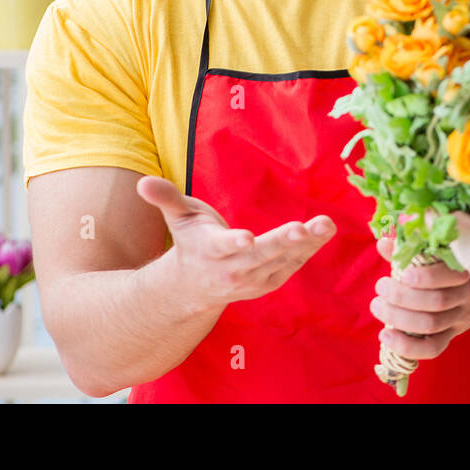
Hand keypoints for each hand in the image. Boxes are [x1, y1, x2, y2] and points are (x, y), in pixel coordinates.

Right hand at [136, 175, 334, 309]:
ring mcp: (254, 279)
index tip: (246, 238)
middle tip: (303, 227)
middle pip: (261, 255)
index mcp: (210, 251)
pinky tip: (324, 231)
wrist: (195, 287)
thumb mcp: (177, 218)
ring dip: (307, 243)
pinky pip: (293, 264)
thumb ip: (165, 199)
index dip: (234, 242)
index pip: (223, 247)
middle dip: (283, 242)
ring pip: (283, 260)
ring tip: (326, 224)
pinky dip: (310, 249)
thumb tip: (142, 183)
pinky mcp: (270, 281)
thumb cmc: (190, 242)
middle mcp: (233, 269)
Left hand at [371, 235, 469, 361]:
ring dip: (398, 317)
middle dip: (402, 296)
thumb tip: (383, 244)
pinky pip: (433, 348)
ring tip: (377, 305)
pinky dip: (407, 346)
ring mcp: (461, 317)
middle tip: (381, 286)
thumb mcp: (439, 249)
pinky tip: (385, 335)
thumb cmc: (453, 258)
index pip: (449, 276)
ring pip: (431, 324)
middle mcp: (466, 295)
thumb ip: (412, 247)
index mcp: (466, 269)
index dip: (425, 277)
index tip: (402, 273)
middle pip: (437, 301)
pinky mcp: (453, 333)